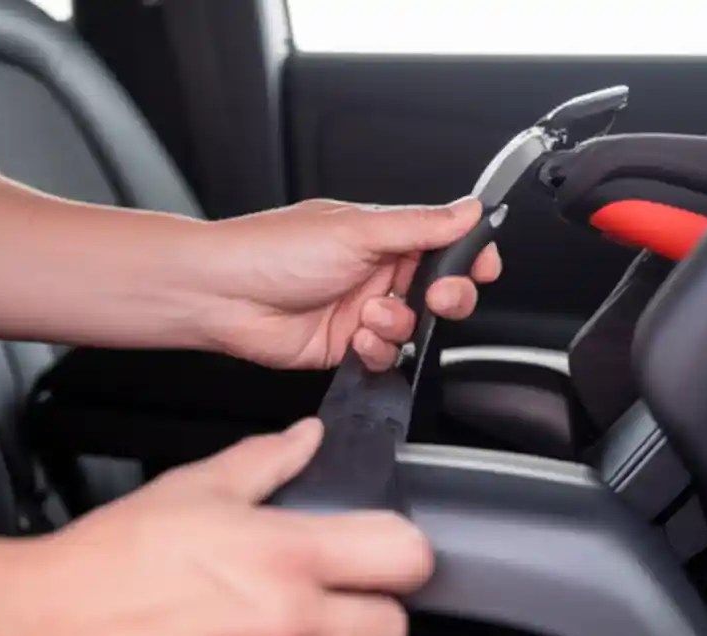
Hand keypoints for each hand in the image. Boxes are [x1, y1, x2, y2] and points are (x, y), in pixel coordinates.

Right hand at [1, 419, 433, 635]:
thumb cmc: (108, 564)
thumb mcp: (192, 490)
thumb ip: (267, 462)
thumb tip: (310, 440)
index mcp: (287, 557)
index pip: (407, 557)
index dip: (401, 553)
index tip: (384, 554)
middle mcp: (289, 627)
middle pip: (393, 630)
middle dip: (369, 611)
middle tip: (332, 599)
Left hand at [196, 197, 500, 370]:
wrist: (222, 294)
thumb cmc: (273, 249)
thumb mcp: (358, 230)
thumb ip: (421, 225)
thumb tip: (471, 209)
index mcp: (382, 234)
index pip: (444, 242)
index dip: (470, 256)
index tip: (484, 266)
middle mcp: (376, 271)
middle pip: (440, 290)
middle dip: (447, 297)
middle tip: (438, 297)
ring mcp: (362, 310)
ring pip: (414, 327)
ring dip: (399, 324)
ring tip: (370, 315)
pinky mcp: (347, 346)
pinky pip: (385, 354)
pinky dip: (378, 350)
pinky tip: (356, 339)